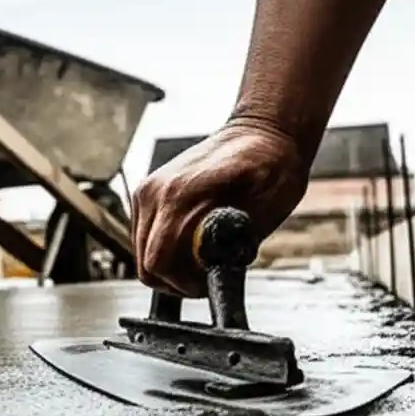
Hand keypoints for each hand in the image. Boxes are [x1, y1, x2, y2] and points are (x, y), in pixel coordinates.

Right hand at [131, 119, 309, 296]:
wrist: (261, 131)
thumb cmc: (270, 162)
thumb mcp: (267, 204)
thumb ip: (238, 237)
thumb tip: (217, 264)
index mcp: (178, 195)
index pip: (158, 262)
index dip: (184, 284)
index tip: (209, 282)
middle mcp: (154, 192)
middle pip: (146, 265)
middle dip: (177, 280)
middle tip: (208, 276)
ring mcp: (147, 193)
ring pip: (144, 256)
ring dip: (173, 266)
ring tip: (205, 257)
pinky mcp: (148, 195)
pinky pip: (148, 240)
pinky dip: (168, 251)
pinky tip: (195, 242)